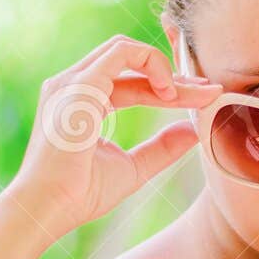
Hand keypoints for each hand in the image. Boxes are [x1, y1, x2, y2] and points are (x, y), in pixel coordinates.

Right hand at [5, 35, 222, 237]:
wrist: (50, 207)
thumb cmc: (81, 193)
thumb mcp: (134, 167)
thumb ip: (162, 147)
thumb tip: (194, 130)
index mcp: (81, 101)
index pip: (132, 83)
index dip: (169, 87)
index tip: (202, 96)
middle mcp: (73, 85)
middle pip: (131, 65)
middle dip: (174, 76)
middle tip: (209, 91)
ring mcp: (73, 81)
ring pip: (127, 51)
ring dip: (165, 68)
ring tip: (191, 94)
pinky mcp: (80, 84)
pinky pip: (121, 53)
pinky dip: (151, 63)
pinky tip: (169, 92)